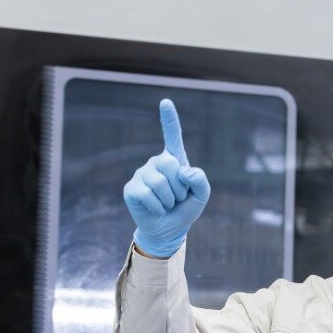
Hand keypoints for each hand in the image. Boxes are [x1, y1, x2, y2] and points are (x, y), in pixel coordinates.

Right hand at [123, 99, 210, 257]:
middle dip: (180, 187)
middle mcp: (156, 163)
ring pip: (161, 183)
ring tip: (167, 203)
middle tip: (177, 197)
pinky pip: (148, 194)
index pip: (172, 137)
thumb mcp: (201, 196)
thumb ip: (201, 181)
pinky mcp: (132, 188)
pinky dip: (158, 206)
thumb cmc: (184, 210)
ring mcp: (142, 174)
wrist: (169, 230)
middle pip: (171, 165)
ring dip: (170, 199)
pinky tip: (156, 208)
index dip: (169, 120)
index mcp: (174, 161)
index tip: (166, 102)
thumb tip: (185, 171)